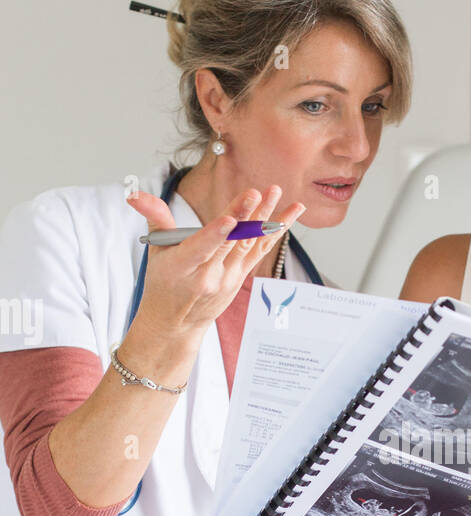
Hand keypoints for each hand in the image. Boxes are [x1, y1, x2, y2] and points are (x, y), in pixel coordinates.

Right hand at [125, 185, 305, 340]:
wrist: (175, 323)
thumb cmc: (163, 283)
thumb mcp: (155, 251)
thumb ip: (154, 218)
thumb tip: (135, 194)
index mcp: (183, 267)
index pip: (202, 248)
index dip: (217, 234)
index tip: (229, 218)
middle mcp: (209, 275)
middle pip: (231, 242)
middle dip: (246, 217)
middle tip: (258, 193)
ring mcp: (228, 279)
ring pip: (250, 244)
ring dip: (265, 217)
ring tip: (275, 192)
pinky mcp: (240, 277)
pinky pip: (260, 251)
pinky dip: (276, 231)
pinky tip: (290, 213)